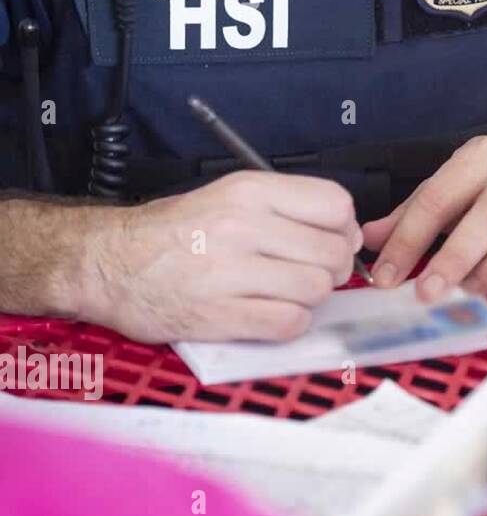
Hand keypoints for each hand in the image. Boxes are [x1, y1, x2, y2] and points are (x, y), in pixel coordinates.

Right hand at [77, 171, 361, 343]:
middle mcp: (242, 226)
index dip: (343, 228)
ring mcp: (229, 271)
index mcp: (250, 191)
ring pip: (316, 289)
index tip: (330, 240)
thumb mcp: (230, 197)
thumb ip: (288, 209)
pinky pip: (289, 323)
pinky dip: (290, 324)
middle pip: (333, 253)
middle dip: (331, 270)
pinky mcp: (217, 314)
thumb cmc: (177, 233)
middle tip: (307, 273)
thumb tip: (349, 235)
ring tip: (283, 294)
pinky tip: (270, 314)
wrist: (108, 263)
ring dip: (309, 299)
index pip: (336, 204)